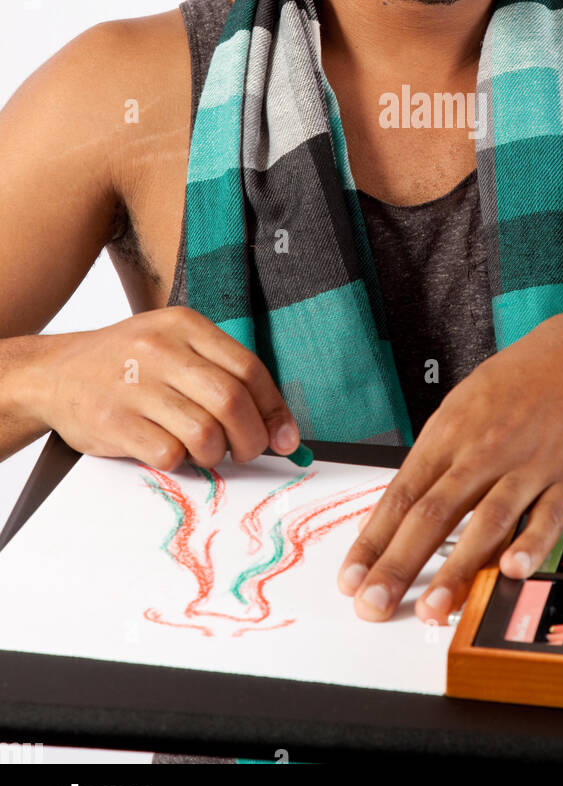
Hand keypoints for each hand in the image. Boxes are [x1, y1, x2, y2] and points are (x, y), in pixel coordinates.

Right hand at [26, 306, 300, 468]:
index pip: (249, 369)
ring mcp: (135, 385)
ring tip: (207, 453)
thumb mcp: (173, 345)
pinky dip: (180, 461)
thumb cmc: (128, 364)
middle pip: (232, 401)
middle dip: (252, 438)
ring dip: (216, 454)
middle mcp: (161, 349)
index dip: (274, 409)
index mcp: (184, 325)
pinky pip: (168, 453)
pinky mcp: (114, 420)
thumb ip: (221, 374)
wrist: (54, 373)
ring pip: (205, 432)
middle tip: (247, 452)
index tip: (284, 436)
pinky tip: (172, 452)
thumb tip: (277, 427)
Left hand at [336, 308, 562, 622]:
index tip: (351, 579)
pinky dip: (530, 544)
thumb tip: (387, 519)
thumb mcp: (456, 414)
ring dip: (458, 567)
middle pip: (434, 513)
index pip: (401, 496)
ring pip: (487, 520)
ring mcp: (526, 467)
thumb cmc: (510, 390)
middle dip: (400, 563)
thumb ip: (429, 468)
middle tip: (375, 604)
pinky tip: (512, 570)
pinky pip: (547, 516)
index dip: (374, 541)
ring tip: (435, 608)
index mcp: (448, 437)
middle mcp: (482, 452)